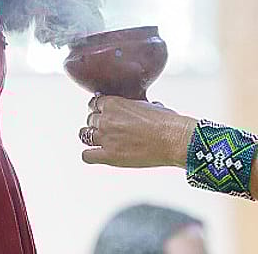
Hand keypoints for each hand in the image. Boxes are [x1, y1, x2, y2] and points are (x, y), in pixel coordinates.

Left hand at [79, 94, 195, 168]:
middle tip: (110, 129)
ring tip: (102, 141)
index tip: (105, 114)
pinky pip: (87, 156)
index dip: (100, 109)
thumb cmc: (166, 121)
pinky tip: (98, 155)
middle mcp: (106, 119)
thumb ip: (135, 104)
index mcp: (114, 103)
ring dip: (92, 137)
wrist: (173, 138)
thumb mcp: (147, 104)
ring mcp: (105, 137)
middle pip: (90, 119)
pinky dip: (90, 155)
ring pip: (85, 135)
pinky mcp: (109, 156)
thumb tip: (139, 106)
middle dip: (98, 123)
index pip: (95, 103)